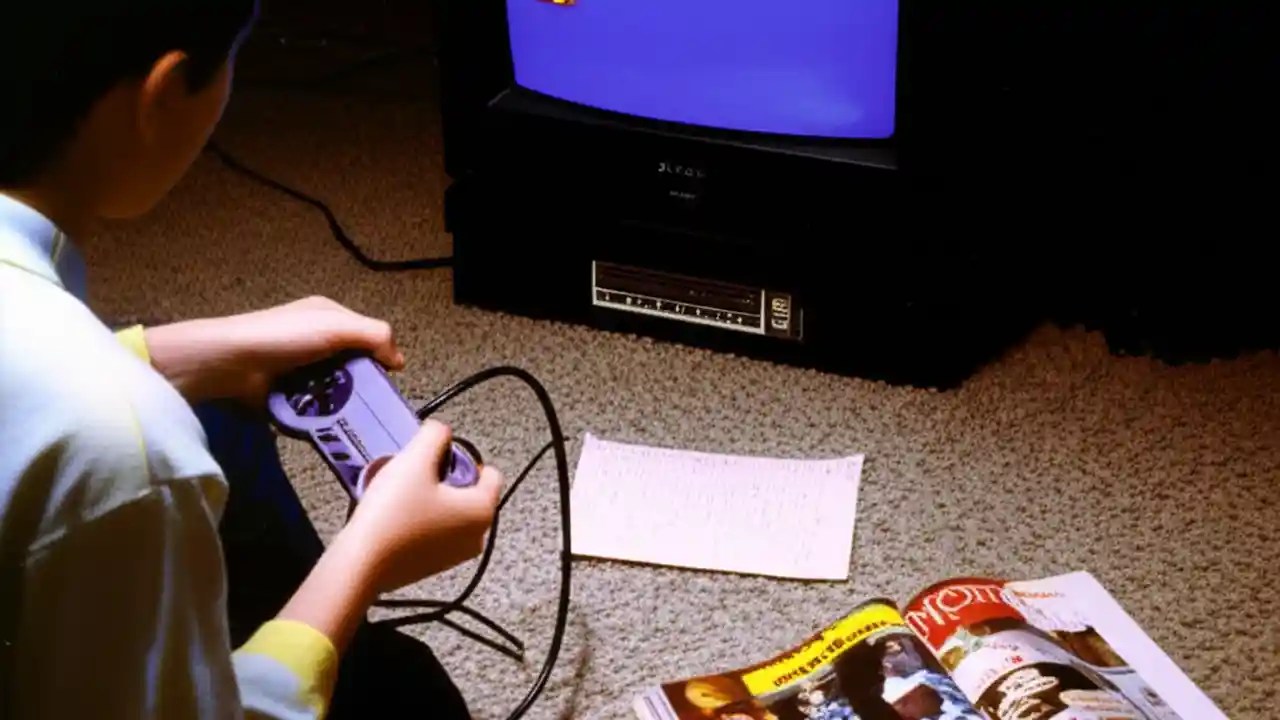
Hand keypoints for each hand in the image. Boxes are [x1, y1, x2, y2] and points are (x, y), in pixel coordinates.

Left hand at [143, 296, 403, 403]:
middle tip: (372, 406)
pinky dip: (321, 414)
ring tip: (354, 420)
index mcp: (328, 316)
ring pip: (334, 388)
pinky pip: (313, 405)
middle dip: (362, 384)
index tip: (387, 382)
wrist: (230, 362)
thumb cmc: (285, 338)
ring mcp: (299, 367)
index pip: (367, 336)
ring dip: (342, 403)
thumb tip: (399, 360)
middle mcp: (315, 339)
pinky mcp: (286, 391)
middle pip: (352, 365)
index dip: (380, 356)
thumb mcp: (336, 326)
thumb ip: (375, 335)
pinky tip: (330, 424)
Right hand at [342, 420, 502, 591]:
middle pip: (469, 493)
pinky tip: (395, 518)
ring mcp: (455, 555)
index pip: (490, 473)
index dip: (462, 459)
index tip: (434, 460)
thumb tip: (440, 431)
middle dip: (444, 480)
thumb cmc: (392, 514)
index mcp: (483, 510)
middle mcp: (477, 536)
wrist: (361, 563)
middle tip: (414, 476)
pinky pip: (435, 532)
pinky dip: (421, 521)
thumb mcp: (415, 460)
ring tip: (400, 496)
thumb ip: (434, 436)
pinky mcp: (433, 566)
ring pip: (450, 513)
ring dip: (430, 500)